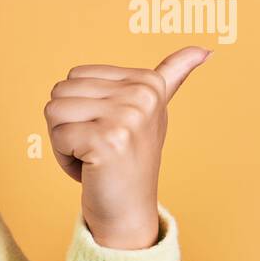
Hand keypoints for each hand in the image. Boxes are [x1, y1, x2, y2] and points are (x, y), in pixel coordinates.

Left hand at [44, 46, 211, 248]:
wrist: (128, 211)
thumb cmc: (128, 160)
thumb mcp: (150, 111)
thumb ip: (172, 76)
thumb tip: (205, 48)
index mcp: (147, 82)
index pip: (73, 77)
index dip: (78, 107)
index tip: (107, 130)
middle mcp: (142, 95)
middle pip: (60, 92)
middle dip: (67, 124)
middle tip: (97, 147)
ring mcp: (127, 117)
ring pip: (54, 112)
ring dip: (63, 141)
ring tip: (93, 156)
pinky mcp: (107, 140)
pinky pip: (57, 137)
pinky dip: (63, 158)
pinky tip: (90, 169)